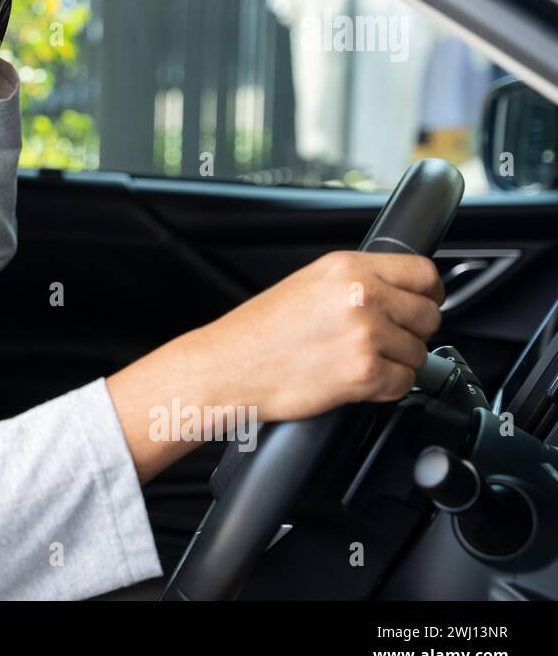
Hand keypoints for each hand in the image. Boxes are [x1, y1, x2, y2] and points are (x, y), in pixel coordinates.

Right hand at [180, 250, 444, 421]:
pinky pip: (404, 383)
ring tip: (356, 361)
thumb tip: (400, 293)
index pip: (423, 272)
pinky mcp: (365, 373)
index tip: (424, 304)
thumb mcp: (309, 284)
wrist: (226, 367)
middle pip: (428, 315)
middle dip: (412, 332)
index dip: (429, 293)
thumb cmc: (257, 331)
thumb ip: (357, 281)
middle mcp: (362, 296)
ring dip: (396, 362)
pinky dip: (385, 388)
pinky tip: (354, 380)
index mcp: (348, 267)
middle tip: (382, 340)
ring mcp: (366, 335)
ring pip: (419, 352)